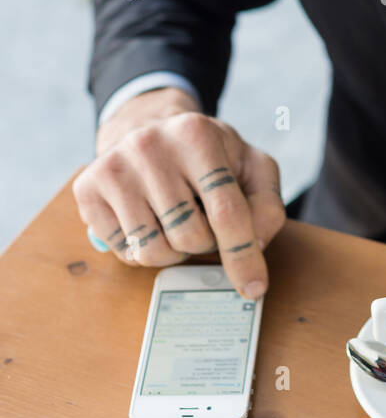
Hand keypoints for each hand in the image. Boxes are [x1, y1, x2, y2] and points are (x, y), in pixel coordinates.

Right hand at [73, 108, 284, 297]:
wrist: (148, 129)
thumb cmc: (207, 156)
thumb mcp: (250, 167)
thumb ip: (266, 204)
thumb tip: (255, 245)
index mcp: (197, 133)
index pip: (226, 210)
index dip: (243, 255)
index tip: (254, 288)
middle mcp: (149, 144)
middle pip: (191, 236)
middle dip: (206, 244)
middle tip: (203, 222)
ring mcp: (114, 166)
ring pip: (155, 251)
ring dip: (174, 252)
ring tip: (175, 223)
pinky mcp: (87, 189)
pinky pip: (124, 253)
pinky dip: (143, 252)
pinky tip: (148, 223)